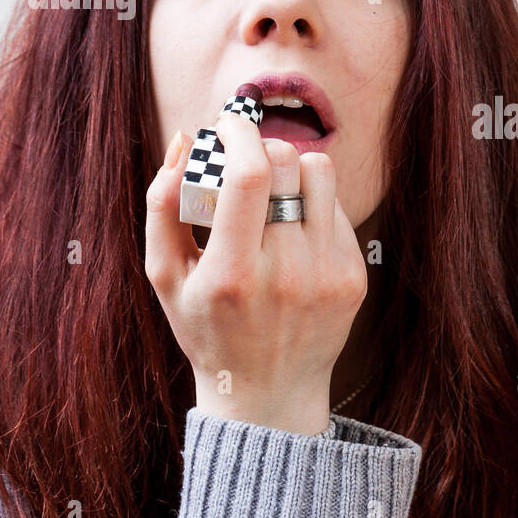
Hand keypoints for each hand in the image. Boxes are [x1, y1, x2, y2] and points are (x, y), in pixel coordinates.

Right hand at [145, 111, 365, 435]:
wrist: (267, 393)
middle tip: (244, 159)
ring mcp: (327, 276)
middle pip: (287, 163)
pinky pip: (337, 208)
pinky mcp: (354, 277)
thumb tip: (182, 140)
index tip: (228, 125)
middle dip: (261, 147)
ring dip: (292, 168)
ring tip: (272, 192)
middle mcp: (285, 274)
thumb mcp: (165, 275)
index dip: (239, 134)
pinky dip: (312, 205)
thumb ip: (162, 205)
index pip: (249, 175)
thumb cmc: (206, 327)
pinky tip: (292, 231)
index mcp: (232, 274)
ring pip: (321, 174)